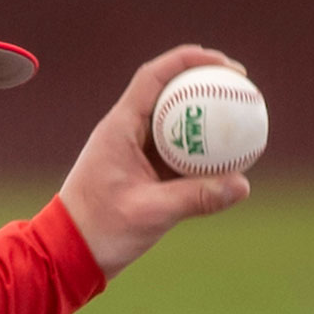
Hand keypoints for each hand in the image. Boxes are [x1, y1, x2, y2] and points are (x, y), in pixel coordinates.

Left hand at [58, 44, 252, 280]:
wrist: (70, 253)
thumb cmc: (100, 231)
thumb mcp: (150, 214)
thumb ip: (196, 198)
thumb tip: (243, 184)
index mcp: (119, 128)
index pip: (154, 77)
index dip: (189, 61)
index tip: (224, 65)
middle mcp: (125, 131)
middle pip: (168, 90)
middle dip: (205, 80)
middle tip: (242, 85)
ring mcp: (134, 150)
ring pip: (174, 119)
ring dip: (204, 113)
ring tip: (242, 112)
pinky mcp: (142, 170)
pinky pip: (176, 148)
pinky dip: (200, 146)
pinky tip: (229, 154)